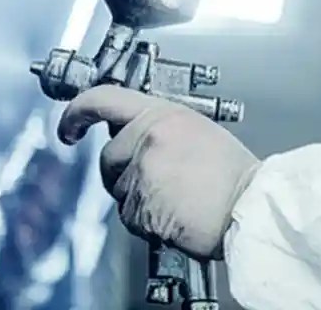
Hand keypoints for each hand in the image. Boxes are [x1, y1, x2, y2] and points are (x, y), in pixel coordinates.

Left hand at [58, 85, 259, 259]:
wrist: (252, 207)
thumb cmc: (234, 175)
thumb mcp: (196, 131)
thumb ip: (159, 129)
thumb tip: (130, 136)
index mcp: (163, 113)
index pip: (104, 98)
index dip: (77, 112)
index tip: (68, 126)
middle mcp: (148, 137)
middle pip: (108, 157)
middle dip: (121, 173)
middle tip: (154, 183)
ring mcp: (143, 171)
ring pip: (119, 191)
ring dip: (138, 199)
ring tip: (177, 198)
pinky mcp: (142, 204)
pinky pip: (130, 217)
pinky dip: (147, 222)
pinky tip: (175, 214)